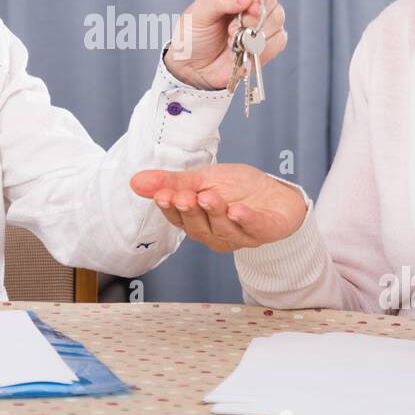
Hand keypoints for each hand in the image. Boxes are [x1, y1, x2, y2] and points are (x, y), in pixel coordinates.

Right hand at [130, 163, 307, 251]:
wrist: (278, 195)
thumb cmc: (239, 189)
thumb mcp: (203, 179)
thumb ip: (172, 182)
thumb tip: (135, 181)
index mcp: (198, 222)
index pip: (178, 218)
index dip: (169, 208)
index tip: (162, 195)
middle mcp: (216, 234)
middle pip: (198, 227)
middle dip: (190, 211)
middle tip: (183, 196)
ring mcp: (240, 236)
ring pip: (223, 229)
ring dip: (215, 212)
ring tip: (208, 196)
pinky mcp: (265, 231)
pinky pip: (253, 228)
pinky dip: (245, 220)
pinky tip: (237, 211)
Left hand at [163, 0, 286, 88]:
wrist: (195, 67)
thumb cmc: (193, 36)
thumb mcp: (198, 15)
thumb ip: (221, 1)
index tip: (248, 2)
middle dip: (252, 17)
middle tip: (232, 29)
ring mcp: (263, 17)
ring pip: (276, 18)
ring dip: (253, 34)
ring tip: (233, 41)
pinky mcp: (270, 38)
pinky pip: (279, 39)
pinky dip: (261, 48)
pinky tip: (244, 51)